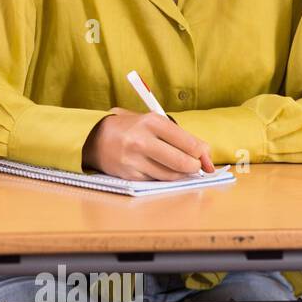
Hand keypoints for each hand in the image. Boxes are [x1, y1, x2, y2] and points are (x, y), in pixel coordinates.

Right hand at [82, 107, 214, 179]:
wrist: (94, 137)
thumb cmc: (130, 129)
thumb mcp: (153, 123)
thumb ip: (180, 136)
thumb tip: (207, 156)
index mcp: (151, 122)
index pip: (188, 143)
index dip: (201, 154)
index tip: (203, 158)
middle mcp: (141, 140)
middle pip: (182, 161)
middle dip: (193, 167)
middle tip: (193, 166)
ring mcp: (134, 159)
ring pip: (170, 174)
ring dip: (179, 174)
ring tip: (176, 167)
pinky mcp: (129, 174)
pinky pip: (155, 180)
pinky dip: (161, 177)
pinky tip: (157, 168)